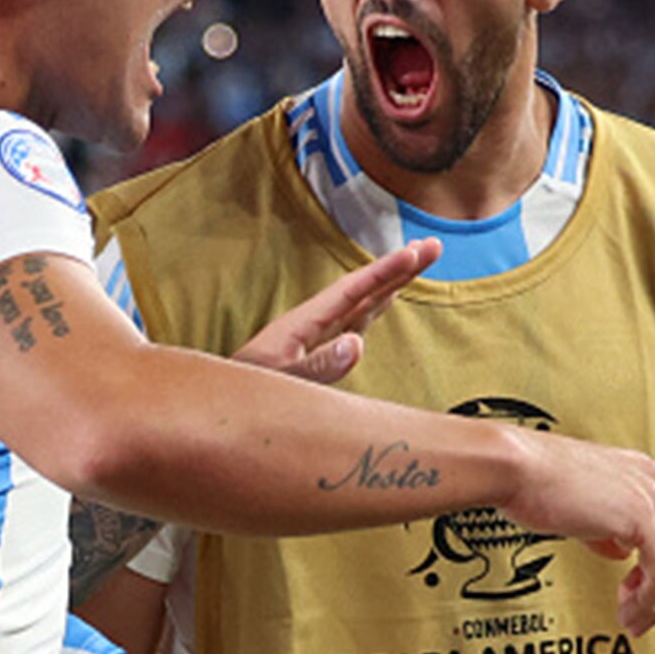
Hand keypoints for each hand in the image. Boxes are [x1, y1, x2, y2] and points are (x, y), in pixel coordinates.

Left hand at [232, 239, 441, 382]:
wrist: (220, 407)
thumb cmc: (244, 393)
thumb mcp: (280, 380)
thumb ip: (317, 365)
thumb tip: (358, 342)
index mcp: (304, 323)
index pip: (352, 291)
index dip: (385, 272)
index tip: (415, 252)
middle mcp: (314, 325)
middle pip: (364, 290)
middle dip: (398, 268)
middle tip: (434, 247)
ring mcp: (316, 338)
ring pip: (363, 303)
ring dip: (391, 283)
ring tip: (418, 262)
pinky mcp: (316, 354)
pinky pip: (355, 323)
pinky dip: (376, 306)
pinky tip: (385, 299)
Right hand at [496, 430, 654, 636]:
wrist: (512, 467)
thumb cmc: (530, 480)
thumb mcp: (579, 504)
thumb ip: (606, 527)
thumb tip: (620, 551)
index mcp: (641, 473)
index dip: (652, 570)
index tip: (631, 593)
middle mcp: (652, 481)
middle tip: (635, 615)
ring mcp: (650, 497)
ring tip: (631, 621)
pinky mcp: (640, 518)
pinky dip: (649, 599)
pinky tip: (626, 610)